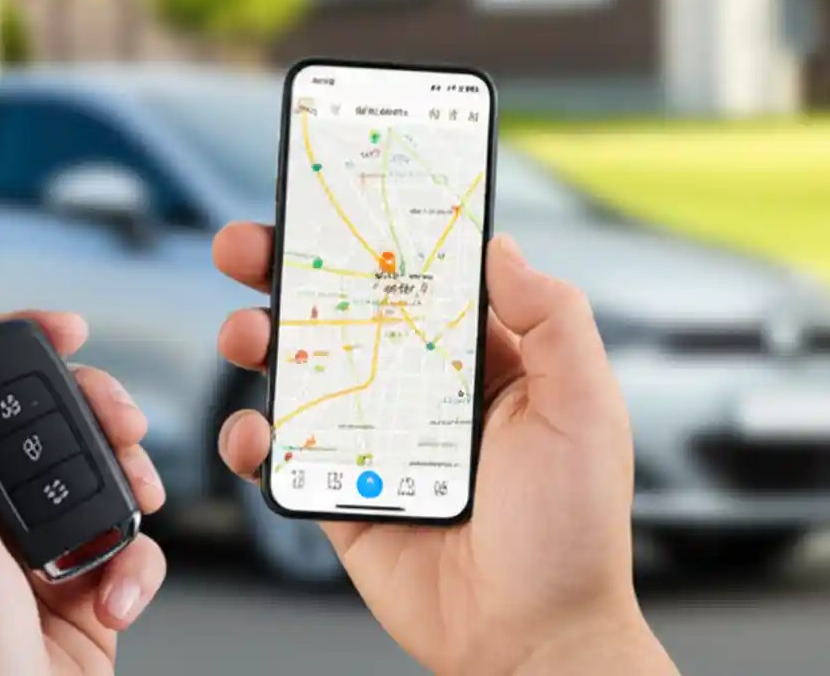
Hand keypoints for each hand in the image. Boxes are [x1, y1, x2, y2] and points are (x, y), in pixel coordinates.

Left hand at [0, 311, 166, 675]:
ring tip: (133, 511)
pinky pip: (132, 550)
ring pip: (104, 481)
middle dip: (99, 419)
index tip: (66, 329)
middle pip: (56, 428)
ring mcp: (42, 555)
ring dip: (130, 491)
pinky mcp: (87, 591)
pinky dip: (138, 570)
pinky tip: (116, 599)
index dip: (20, 352)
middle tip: (123, 423)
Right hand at [212, 224, 677, 675]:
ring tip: (245, 334)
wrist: (531, 640)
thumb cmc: (573, 532)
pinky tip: (255, 432)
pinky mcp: (340, 493)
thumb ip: (556, 320)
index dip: (373, 236)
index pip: (418, 277)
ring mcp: (375, 440)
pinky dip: (253, 438)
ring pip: (303, 373)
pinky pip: (284, 455)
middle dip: (290, 274)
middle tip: (248, 248)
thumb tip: (502, 248)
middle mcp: (421, 391)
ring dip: (261, 342)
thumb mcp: (585, 408)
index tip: (332, 197)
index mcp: (481, 360)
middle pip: (344, 314)